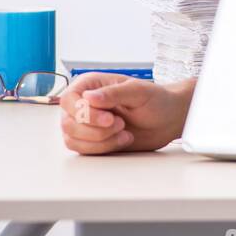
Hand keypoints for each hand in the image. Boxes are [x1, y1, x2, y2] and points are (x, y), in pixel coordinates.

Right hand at [58, 72, 193, 154]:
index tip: (110, 118)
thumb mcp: (138, 91)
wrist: (167, 120)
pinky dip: (103, 148)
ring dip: (100, 141)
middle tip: (121, 124)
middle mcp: (82, 103)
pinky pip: (83, 150)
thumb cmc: (155, 100)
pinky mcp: (91, 140)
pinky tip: (122, 140)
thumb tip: (88, 97)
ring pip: (73, 139)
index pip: (69, 100)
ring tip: (124, 132)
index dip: (85, 113)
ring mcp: (84, 123)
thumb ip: (114, 93)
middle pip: (68, 123)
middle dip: (96, 130)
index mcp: (90, 85)